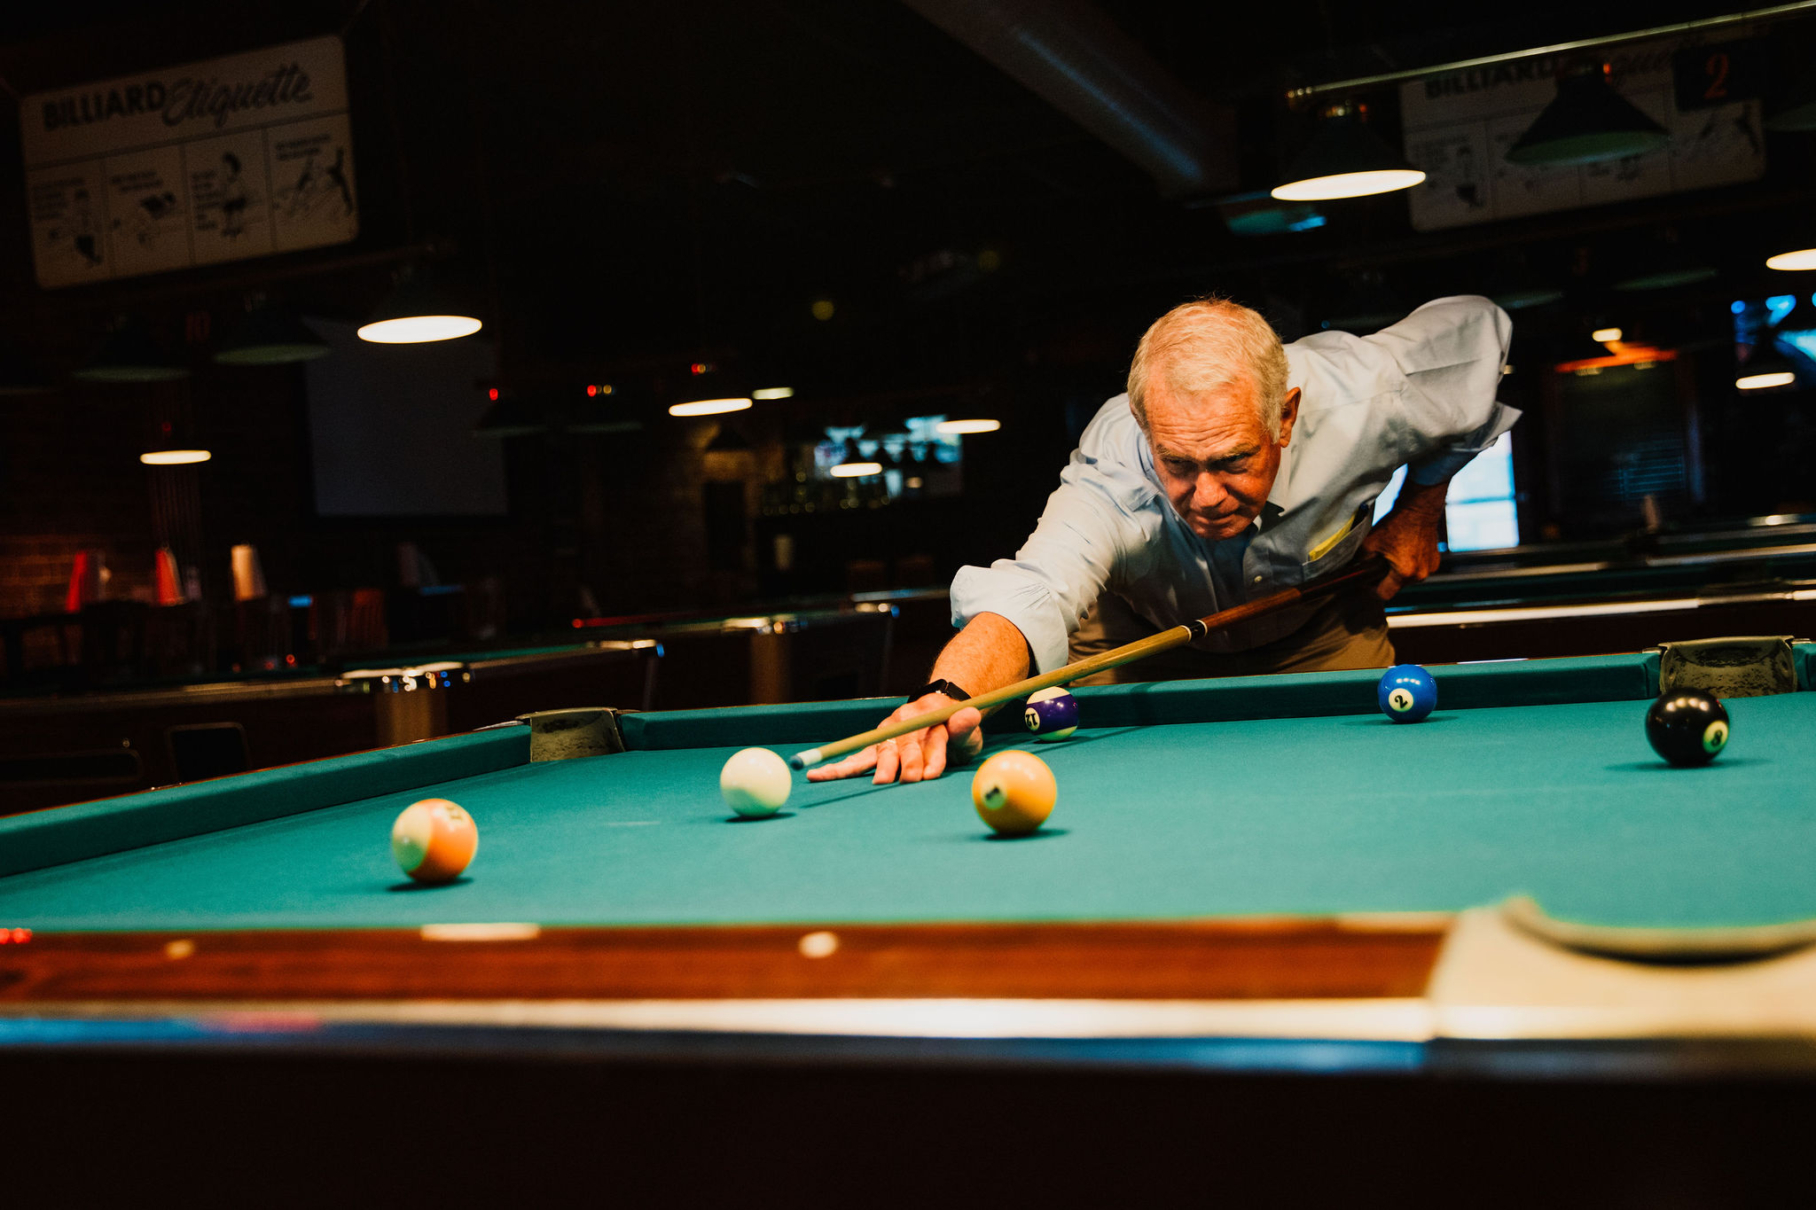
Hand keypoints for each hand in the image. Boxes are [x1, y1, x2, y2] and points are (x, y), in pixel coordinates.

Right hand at [804, 694, 984, 784]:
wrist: (938, 709)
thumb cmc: (955, 727)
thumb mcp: (967, 729)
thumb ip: (965, 726)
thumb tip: (970, 713)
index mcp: (929, 717)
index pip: (932, 738)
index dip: (933, 756)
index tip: (931, 774)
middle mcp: (904, 723)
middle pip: (903, 746)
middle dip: (904, 764)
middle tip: (905, 781)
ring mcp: (887, 734)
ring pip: (876, 752)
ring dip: (864, 767)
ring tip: (852, 779)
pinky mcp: (876, 746)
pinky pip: (856, 758)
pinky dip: (838, 767)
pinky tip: (817, 775)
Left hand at [1360, 503, 1442, 599]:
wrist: (1419, 509)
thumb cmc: (1396, 524)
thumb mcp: (1370, 543)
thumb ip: (1361, 561)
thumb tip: (1354, 571)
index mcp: (1405, 573)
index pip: (1383, 595)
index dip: (1371, 589)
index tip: (1366, 582)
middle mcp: (1420, 575)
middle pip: (1396, 586)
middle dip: (1385, 578)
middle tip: (1377, 563)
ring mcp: (1430, 569)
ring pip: (1407, 579)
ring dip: (1398, 572)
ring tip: (1392, 555)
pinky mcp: (1435, 562)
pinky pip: (1418, 570)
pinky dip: (1410, 565)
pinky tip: (1404, 552)